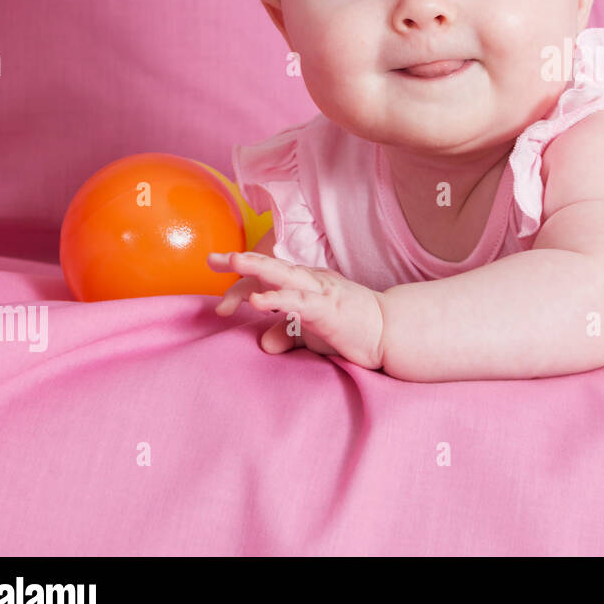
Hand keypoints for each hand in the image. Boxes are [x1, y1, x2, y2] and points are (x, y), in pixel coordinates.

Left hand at [207, 252, 385, 369]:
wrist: (390, 332)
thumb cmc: (352, 330)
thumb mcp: (312, 334)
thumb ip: (287, 335)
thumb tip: (264, 344)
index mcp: (306, 283)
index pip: (269, 278)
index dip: (242, 286)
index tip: (220, 304)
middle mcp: (311, 281)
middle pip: (271, 267)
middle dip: (242, 261)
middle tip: (213, 259)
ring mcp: (321, 292)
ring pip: (285, 274)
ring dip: (258, 267)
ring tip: (234, 262)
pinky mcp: (329, 308)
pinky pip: (299, 302)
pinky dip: (278, 298)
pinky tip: (259, 300)